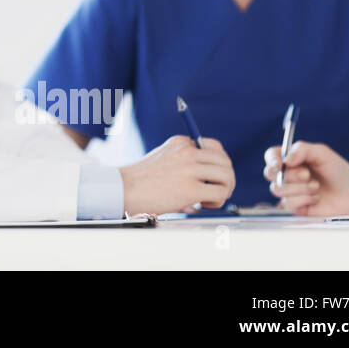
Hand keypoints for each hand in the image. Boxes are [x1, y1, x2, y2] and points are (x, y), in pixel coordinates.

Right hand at [119, 135, 234, 214]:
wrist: (122, 189)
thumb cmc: (140, 180)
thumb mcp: (164, 159)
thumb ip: (185, 162)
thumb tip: (211, 179)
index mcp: (181, 142)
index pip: (215, 148)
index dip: (219, 164)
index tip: (214, 177)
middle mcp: (187, 151)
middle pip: (225, 161)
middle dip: (226, 178)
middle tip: (217, 191)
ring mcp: (189, 168)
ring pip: (226, 176)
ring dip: (224, 190)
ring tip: (210, 199)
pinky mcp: (191, 188)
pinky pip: (220, 193)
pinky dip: (217, 201)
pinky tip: (204, 204)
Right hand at [263, 140, 348, 215]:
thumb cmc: (338, 171)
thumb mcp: (321, 152)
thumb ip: (301, 150)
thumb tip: (286, 160)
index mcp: (291, 160)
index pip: (271, 156)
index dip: (271, 160)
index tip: (280, 163)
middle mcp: (287, 176)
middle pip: (270, 174)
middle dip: (289, 174)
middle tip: (307, 175)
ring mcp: (290, 192)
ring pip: (278, 189)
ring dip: (299, 188)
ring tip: (316, 186)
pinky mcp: (296, 207)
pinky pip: (289, 203)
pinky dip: (304, 199)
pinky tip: (316, 198)